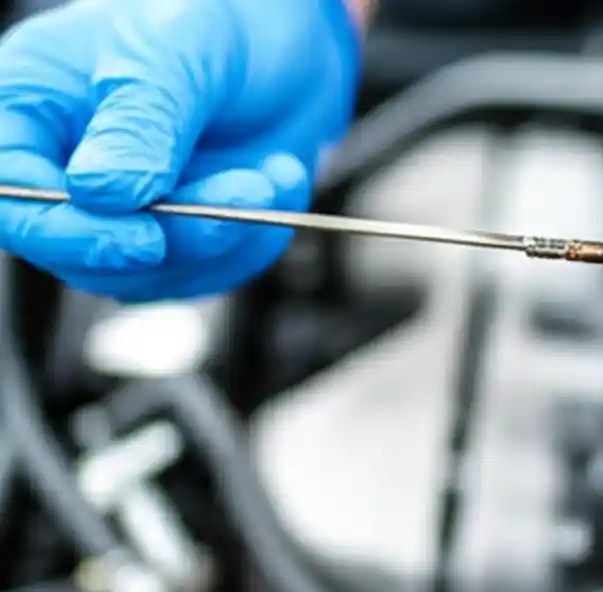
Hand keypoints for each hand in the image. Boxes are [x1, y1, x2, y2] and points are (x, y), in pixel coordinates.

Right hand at [0, 0, 359, 300]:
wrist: (294, 38)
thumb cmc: (218, 20)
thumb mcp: (176, 54)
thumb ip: (139, 122)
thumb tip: (101, 193)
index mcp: (28, 108)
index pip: (16, 200)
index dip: (74, 234)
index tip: (147, 239)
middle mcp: (65, 167)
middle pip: (84, 255)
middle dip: (176, 237)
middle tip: (244, 193)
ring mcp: (125, 209)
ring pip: (153, 274)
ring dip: (223, 238)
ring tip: (269, 176)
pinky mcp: (182, 235)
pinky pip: (208, 272)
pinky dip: (253, 239)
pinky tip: (279, 179)